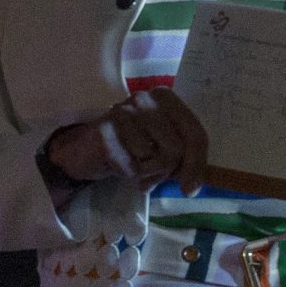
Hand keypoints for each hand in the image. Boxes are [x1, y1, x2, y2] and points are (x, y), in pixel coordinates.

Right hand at [44, 88, 208, 194]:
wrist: (87, 148)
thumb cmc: (132, 145)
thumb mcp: (163, 146)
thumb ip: (183, 157)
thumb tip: (193, 186)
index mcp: (165, 97)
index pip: (194, 133)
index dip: (197, 164)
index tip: (190, 189)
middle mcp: (145, 99)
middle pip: (177, 150)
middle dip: (169, 172)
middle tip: (155, 175)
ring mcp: (123, 113)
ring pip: (156, 160)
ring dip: (149, 174)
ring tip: (137, 167)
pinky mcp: (105, 132)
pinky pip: (133, 168)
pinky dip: (131, 176)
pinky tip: (121, 166)